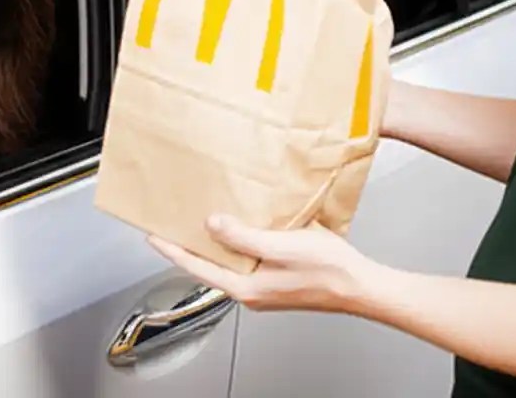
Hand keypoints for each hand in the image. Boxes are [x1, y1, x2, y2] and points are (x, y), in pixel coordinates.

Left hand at [147, 214, 383, 313]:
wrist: (362, 286)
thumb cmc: (327, 270)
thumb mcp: (279, 246)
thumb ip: (242, 237)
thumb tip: (212, 226)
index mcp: (246, 288)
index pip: (197, 268)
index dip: (173, 251)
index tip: (153, 237)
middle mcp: (252, 292)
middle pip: (210, 267)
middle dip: (190, 247)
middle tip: (171, 228)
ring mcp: (265, 288)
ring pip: (230, 264)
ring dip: (215, 244)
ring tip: (200, 225)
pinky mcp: (279, 281)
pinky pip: (249, 260)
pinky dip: (238, 244)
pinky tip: (241, 229)